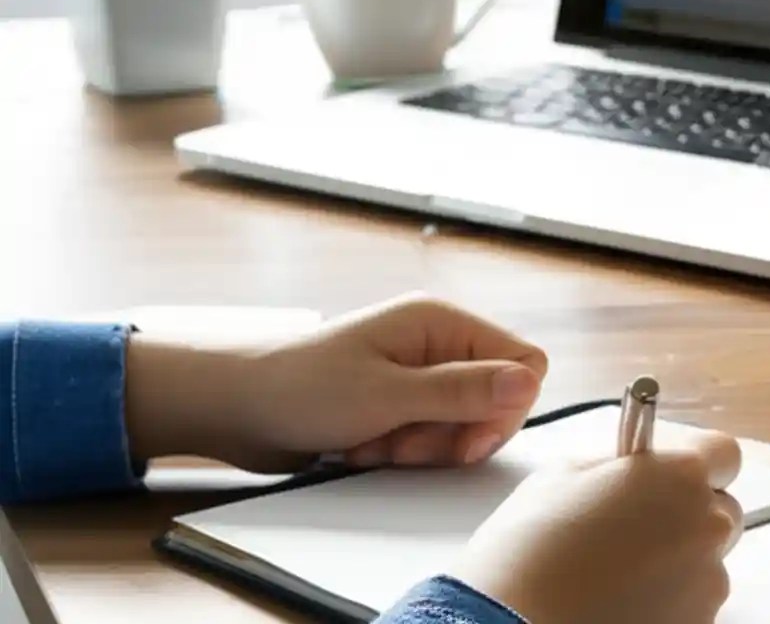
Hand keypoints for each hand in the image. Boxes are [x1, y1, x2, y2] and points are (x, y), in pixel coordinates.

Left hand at [124, 294, 547, 471]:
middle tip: (405, 444)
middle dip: (455, 435)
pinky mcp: (403, 402)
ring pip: (466, 425)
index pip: (525, 363)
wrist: (236, 407)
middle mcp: (439, 343)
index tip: (464, 439)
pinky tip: (365, 447)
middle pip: (497, 401)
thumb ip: (462, 392)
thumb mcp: (387, 396)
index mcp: (443, 322)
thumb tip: (529, 382)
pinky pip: (435, 438)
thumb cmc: (301, 388)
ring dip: (425, 448)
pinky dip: (406, 452)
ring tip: (374, 443)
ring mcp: (421, 374)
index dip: (505, 408)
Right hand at [453, 430, 743, 623]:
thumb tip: (630, 473)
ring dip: (674, 562)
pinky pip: (691, 603)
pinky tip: (617, 601)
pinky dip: (665, 601)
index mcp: (679, 475)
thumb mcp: (562, 476)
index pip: (723, 453)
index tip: (666, 473)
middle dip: (686, 514)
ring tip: (614, 574)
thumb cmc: (530, 550)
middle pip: (720, 510)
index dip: (695, 461)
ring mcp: (707, 583)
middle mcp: (706, 526)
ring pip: (705, 561)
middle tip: (633, 526)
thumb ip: (615, 466)